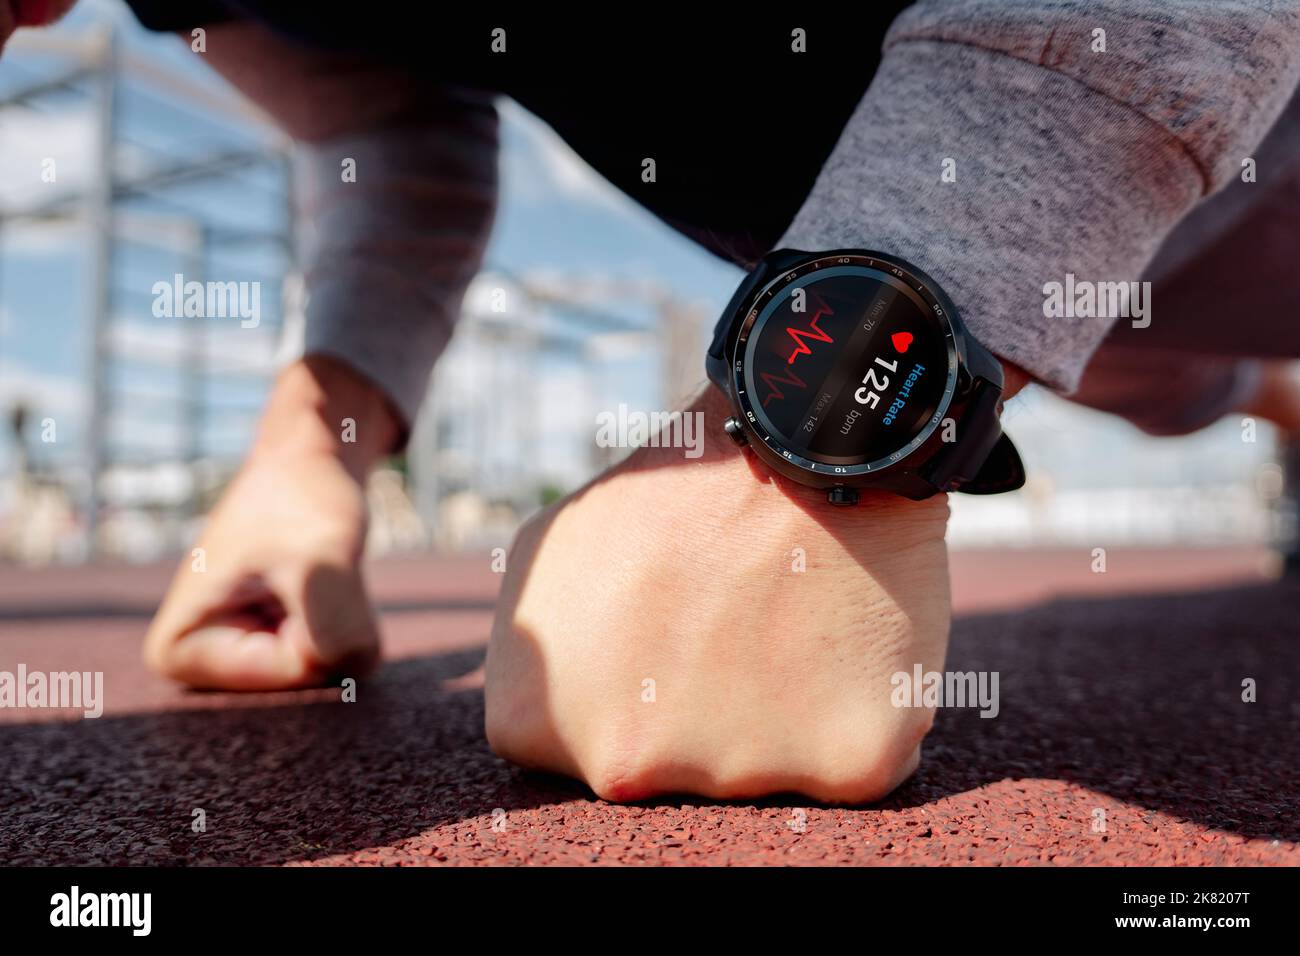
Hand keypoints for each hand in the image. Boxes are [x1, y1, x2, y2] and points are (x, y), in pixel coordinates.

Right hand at [144, 357, 398, 689]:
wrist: (310, 460)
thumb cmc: (301, 499)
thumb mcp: (321, 558)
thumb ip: (334, 625)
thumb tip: (350, 672)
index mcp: (178, 653)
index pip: (289, 671)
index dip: (316, 618)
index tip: (288, 567)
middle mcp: (202, 671)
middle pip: (310, 681)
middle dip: (332, 625)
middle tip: (306, 568)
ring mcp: (242, 664)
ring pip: (334, 671)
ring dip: (346, 617)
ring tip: (311, 572)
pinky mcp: (278, 652)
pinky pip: (344, 658)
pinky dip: (354, 618)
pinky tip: (322, 583)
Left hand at [486, 387, 952, 802]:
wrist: (800, 433)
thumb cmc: (674, 489)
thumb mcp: (549, 553)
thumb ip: (535, 645)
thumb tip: (547, 700)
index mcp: (538, 721)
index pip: (576, 750)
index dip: (627, 690)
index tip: (661, 635)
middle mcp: (624, 766)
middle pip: (667, 770)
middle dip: (697, 712)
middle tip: (730, 624)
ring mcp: (734, 774)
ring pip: (760, 772)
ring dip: (777, 714)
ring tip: (788, 617)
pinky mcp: (846, 763)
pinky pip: (850, 763)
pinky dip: (856, 711)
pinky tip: (845, 637)